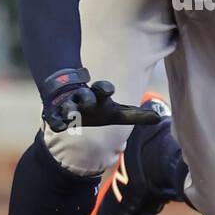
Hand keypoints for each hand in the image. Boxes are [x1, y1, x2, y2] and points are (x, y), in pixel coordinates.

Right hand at [41, 69, 161, 132]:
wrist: (70, 102)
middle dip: (87, 97)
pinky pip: (55, 118)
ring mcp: (68, 106)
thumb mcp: (116, 114)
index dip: (105, 87)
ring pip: (68, 105)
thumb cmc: (97, 109)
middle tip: (89, 102)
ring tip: (71, 114)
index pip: (103, 88)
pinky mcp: (56, 116)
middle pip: (85, 94)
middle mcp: (83, 98)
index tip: (109, 89)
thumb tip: (159, 117)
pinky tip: (57, 126)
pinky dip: (56, 121)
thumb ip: (136, 115)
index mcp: (99, 96)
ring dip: (70, 109)